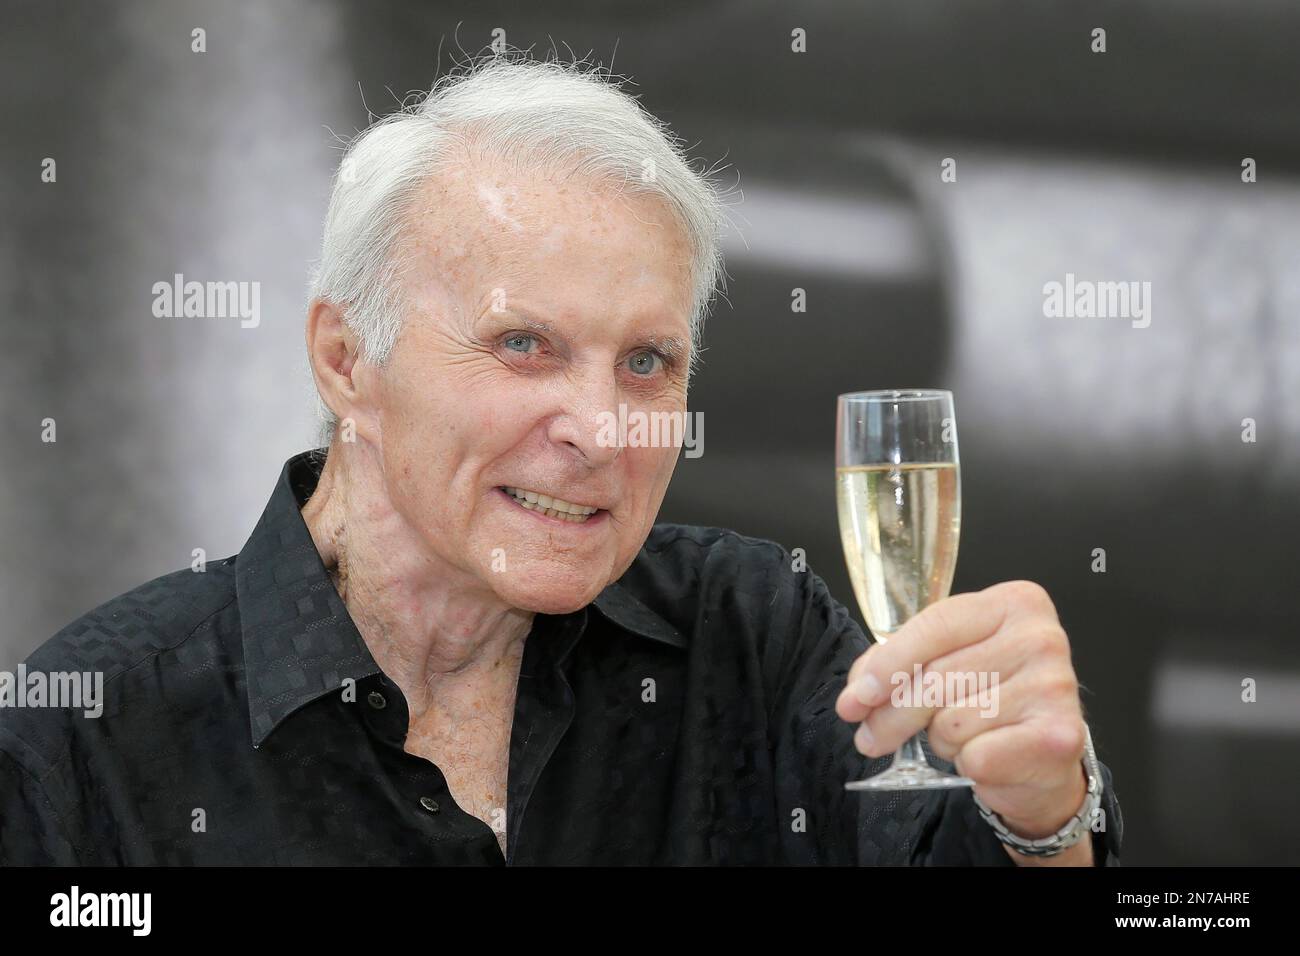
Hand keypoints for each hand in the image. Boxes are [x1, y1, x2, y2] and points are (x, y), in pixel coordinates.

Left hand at [834, 581, 1089, 856]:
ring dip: (941, 741)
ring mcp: (1055, 685)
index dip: (887, 664)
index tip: (855, 697)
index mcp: (1013, 603)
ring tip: (961, 740)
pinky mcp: (1060, 736)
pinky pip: (977, 756)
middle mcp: (1040, 637)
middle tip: (872, 738)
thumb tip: (856, 697)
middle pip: (937, 678)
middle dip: (893, 716)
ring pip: (953, 722)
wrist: (1044, 760)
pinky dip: (968, 765)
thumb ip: (899, 665)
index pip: (935, 625)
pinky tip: (986, 759)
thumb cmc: (992, 701)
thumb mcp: (945, 663)